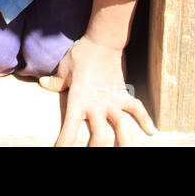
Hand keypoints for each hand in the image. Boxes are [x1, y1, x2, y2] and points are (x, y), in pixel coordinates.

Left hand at [39, 36, 155, 145]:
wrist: (103, 41)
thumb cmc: (81, 54)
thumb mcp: (64, 68)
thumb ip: (55, 82)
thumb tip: (43, 84)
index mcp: (78, 101)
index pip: (69, 129)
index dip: (64, 144)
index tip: (60, 152)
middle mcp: (97, 106)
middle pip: (100, 138)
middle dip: (96, 150)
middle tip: (91, 154)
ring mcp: (112, 101)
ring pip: (122, 129)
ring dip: (124, 143)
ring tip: (124, 152)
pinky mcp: (124, 94)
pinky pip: (137, 109)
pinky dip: (146, 120)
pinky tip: (151, 132)